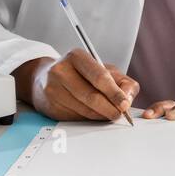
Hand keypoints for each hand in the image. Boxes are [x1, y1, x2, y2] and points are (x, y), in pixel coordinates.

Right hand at [16, 49, 138, 121]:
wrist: (46, 79)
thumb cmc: (81, 74)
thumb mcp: (104, 70)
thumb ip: (123, 82)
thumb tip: (128, 99)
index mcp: (77, 57)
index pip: (99, 77)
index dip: (114, 93)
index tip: (125, 105)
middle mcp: (61, 71)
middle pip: (92, 96)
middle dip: (110, 108)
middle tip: (119, 114)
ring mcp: (53, 89)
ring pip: (85, 110)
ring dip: (100, 115)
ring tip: (106, 112)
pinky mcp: (50, 107)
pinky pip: (76, 118)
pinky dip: (88, 119)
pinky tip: (89, 112)